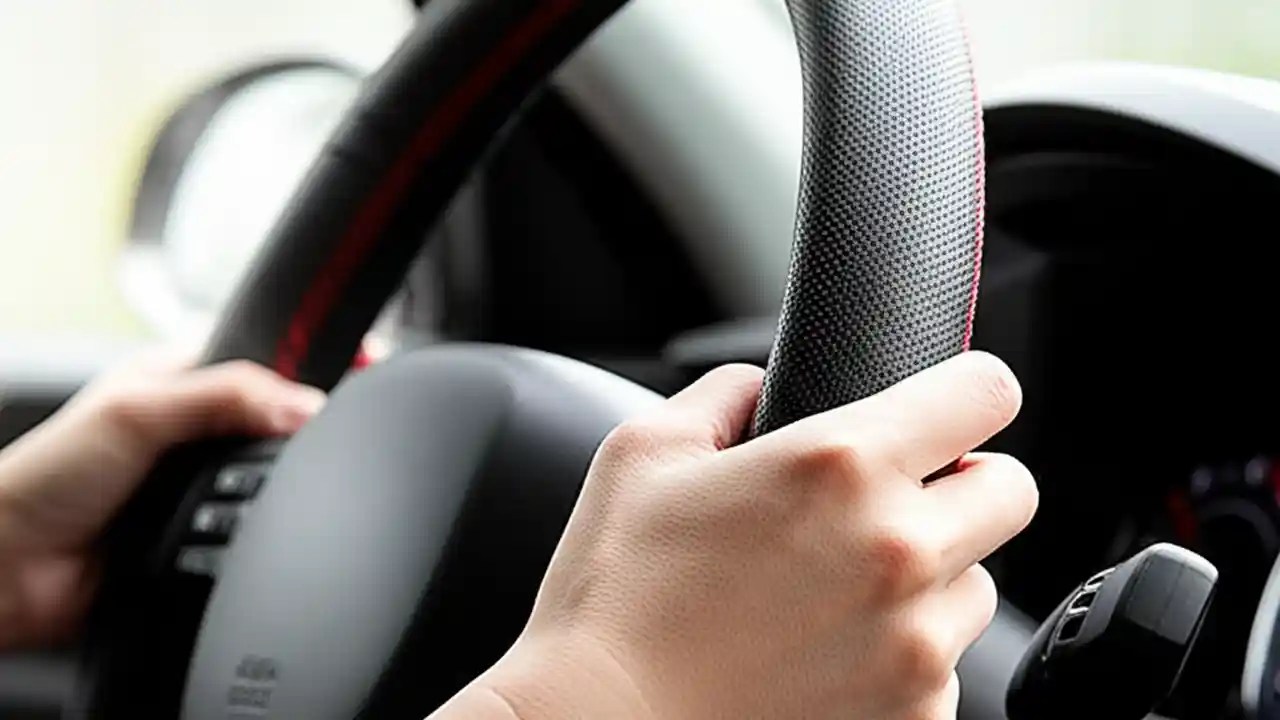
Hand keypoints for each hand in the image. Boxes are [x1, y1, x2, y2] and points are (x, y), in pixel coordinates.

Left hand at [0, 353, 324, 648]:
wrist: (12, 568)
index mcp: (183, 378)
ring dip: (285, 481)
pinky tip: (269, 522)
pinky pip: (261, 525)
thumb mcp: (139, 409)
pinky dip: (269, 525)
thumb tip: (304, 404)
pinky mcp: (209, 536)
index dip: (316, 357)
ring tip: (300, 475)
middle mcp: (198, 429)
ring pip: (277, 475)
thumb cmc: (45, 476)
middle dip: (309, 424)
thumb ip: (225, 395)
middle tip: (332, 427)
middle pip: (282, 418)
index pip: (267, 356)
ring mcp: (204, 484)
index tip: (368, 363)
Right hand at [441, 351, 1037, 719]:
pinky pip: (945, 671)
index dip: (968, 390)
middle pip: (1011, 492)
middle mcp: (898, 553)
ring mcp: (916, 648)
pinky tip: (824, 657)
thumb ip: (724, 394)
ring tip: (838, 595)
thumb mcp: (645, 453)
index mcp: (840, 466)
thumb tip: (762, 387)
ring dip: (930, 579)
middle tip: (893, 503)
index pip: (985, 393)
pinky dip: (902, 657)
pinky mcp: (914, 719)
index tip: (948, 407)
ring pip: (978, 588)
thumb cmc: (613, 598)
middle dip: (962, 486)